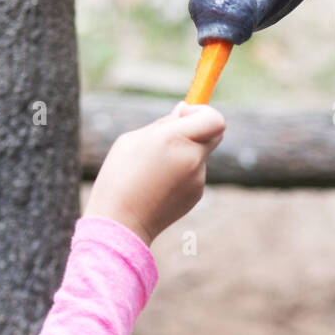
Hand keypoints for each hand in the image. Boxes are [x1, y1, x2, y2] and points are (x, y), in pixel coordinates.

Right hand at [85, 103, 225, 244]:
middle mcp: (192, 158)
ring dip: (184, 153)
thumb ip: (163, 124)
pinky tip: (158, 184)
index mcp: (174, 139)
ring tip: (153, 169)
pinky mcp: (197, 193)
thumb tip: (184, 111)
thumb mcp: (132, 140)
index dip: (203, 111)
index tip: (185, 113)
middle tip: (175, 134)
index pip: (213, 118)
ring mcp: (197, 178)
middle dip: (199, 128)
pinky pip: (194, 173)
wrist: (120, 223)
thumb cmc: (119, 177)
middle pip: (215, 133)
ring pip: (200, 153)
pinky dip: (181, 172)